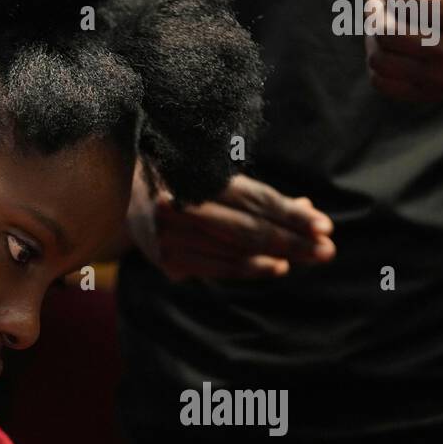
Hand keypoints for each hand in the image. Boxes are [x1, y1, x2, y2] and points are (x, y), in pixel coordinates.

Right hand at [128, 173, 334, 281]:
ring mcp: (170, 234)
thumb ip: (257, 196)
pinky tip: (276, 267)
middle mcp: (179, 204)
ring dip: (277, 255)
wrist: (116, 196)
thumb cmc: (180, 181)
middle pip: (247, 227)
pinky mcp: (165, 258)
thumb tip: (307, 209)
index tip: (324, 225)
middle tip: (326, 249)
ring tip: (310, 257)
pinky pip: (216, 267)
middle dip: (292, 239)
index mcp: (193, 174)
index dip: (290, 214)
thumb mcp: (214, 180)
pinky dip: (248, 268)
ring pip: (234, 249)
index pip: (253, 199)